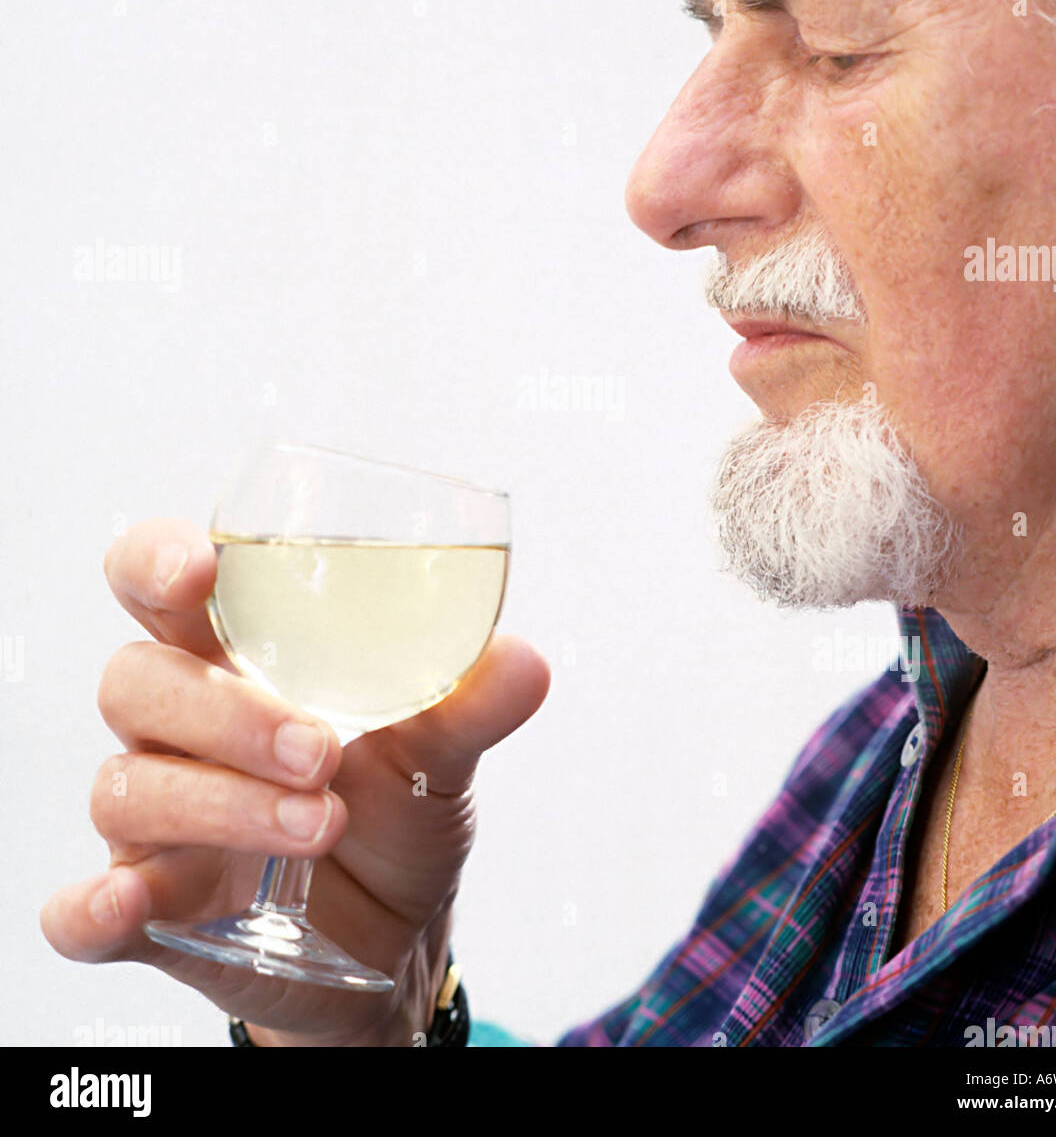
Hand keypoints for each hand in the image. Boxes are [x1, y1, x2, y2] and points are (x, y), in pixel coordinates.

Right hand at [41, 518, 549, 1045]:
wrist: (396, 938)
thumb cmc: (396, 812)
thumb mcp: (437, 759)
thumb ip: (469, 707)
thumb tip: (527, 661)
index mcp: (239, 660)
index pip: (158, 584)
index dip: (158, 562)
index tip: (199, 571)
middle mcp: (181, 729)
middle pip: (140, 681)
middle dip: (227, 710)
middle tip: (321, 750)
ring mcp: (158, 820)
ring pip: (131, 786)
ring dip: (224, 805)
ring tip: (323, 824)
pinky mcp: (151, 907)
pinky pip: (83, 907)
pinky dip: (93, 905)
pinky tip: (126, 901)